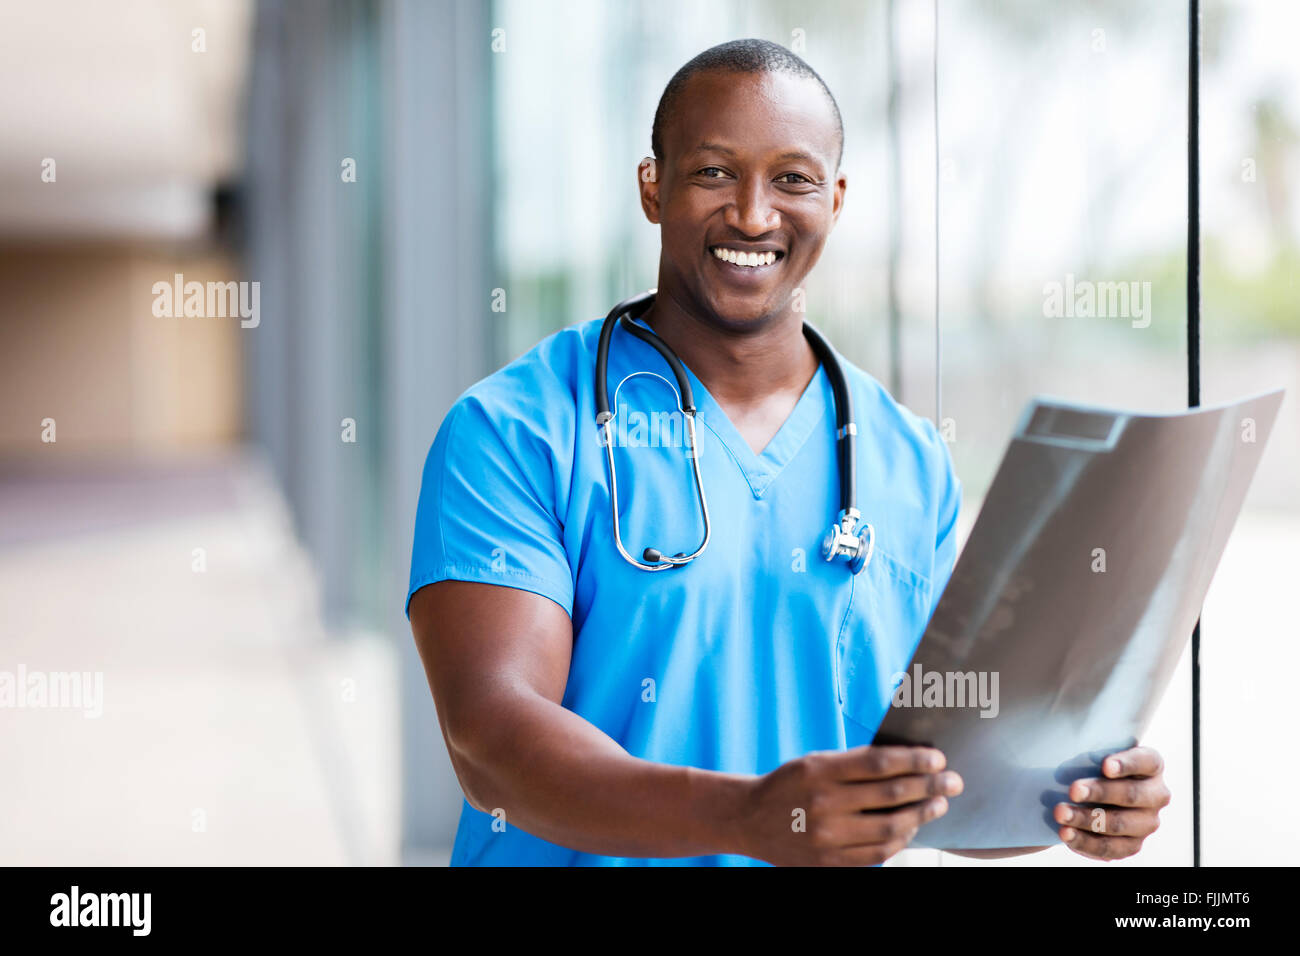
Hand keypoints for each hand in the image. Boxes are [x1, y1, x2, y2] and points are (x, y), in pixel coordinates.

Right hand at [736, 745, 962, 865]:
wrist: (749, 819)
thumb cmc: (789, 784)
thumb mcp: (814, 762)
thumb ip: (854, 763)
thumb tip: (906, 762)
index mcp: (819, 771)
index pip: (878, 763)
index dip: (913, 761)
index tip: (937, 758)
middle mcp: (824, 803)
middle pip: (890, 795)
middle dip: (928, 786)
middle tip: (952, 781)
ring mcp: (827, 836)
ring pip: (889, 827)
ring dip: (921, 815)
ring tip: (938, 804)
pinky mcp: (829, 862)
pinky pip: (876, 854)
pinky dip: (900, 840)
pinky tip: (912, 828)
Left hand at [1054, 745, 1169, 860]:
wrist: (1090, 797)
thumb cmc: (1090, 763)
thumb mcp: (1094, 747)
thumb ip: (1087, 737)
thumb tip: (1063, 711)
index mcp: (1151, 765)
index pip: (1146, 761)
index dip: (1127, 764)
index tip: (1104, 765)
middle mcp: (1156, 794)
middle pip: (1131, 795)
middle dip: (1100, 792)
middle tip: (1072, 789)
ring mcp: (1147, 823)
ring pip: (1119, 824)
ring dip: (1087, 819)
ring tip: (1060, 812)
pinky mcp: (1132, 845)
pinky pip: (1110, 849)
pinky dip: (1086, 842)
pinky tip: (1065, 833)